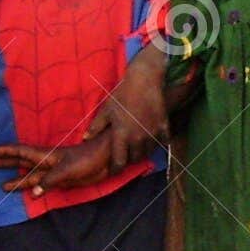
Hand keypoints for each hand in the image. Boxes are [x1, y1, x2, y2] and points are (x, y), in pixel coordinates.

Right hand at [0, 132, 115, 196]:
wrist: (107, 161)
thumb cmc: (87, 158)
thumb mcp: (67, 169)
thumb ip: (49, 180)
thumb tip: (32, 192)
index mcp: (46, 156)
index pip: (22, 152)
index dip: (8, 151)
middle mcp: (48, 163)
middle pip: (23, 163)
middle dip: (8, 164)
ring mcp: (55, 172)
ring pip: (32, 176)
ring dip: (18, 180)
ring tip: (3, 186)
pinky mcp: (63, 181)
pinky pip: (44, 185)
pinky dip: (35, 189)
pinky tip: (29, 194)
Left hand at [90, 45, 167, 170]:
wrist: (144, 80)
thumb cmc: (122, 94)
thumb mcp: (106, 109)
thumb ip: (96, 126)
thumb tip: (85, 138)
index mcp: (121, 135)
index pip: (119, 162)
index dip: (115, 170)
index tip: (113, 170)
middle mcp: (137, 138)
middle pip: (135, 159)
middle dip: (129, 160)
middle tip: (125, 156)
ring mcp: (152, 133)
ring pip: (148, 152)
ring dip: (142, 152)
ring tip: (137, 147)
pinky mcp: (164, 127)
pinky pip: (162, 142)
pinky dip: (157, 143)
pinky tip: (151, 138)